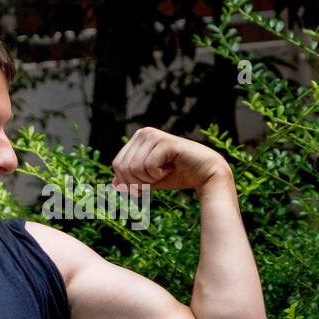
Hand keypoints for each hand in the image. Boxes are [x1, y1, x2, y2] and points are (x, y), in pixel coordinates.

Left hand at [110, 127, 228, 193]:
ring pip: (134, 168)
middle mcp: (143, 133)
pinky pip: (148, 166)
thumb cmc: (178, 175)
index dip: (127, 182)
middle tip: (157, 179)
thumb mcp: (150, 180)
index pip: (117, 165)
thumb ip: (132, 180)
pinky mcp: (165, 142)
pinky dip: (159, 175)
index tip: (146, 185)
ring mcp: (154, 135)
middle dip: (138, 182)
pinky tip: (171, 167)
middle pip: (123, 167)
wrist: (205, 173)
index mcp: (137, 139)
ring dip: (150, 179)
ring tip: (165, 171)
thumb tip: (113, 184)